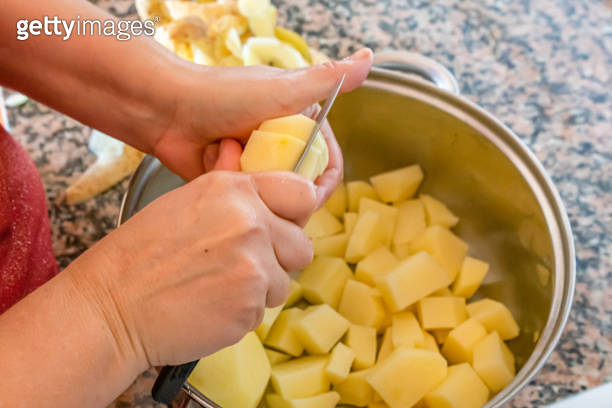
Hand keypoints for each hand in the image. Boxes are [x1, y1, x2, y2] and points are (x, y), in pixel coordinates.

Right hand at [66, 168, 315, 367]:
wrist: (111, 307)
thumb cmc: (139, 256)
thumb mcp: (186, 203)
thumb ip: (234, 196)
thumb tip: (267, 189)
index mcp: (234, 190)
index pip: (301, 193)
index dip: (296, 214)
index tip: (286, 225)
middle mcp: (251, 223)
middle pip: (302, 245)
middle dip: (281, 259)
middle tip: (245, 265)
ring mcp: (254, 266)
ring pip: (285, 282)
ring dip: (261, 289)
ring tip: (218, 287)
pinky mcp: (250, 306)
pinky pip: (263, 310)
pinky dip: (242, 313)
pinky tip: (211, 305)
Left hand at [151, 48, 372, 205]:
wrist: (165, 109)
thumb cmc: (223, 94)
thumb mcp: (284, 88)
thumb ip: (329, 78)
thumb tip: (371, 57)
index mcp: (298, 123)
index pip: (327, 164)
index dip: (322, 182)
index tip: (310, 194)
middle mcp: (280, 145)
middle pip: (300, 187)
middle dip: (283, 189)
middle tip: (261, 178)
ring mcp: (256, 164)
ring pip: (274, 199)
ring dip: (254, 183)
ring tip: (232, 159)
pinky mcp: (234, 181)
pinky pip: (247, 202)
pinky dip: (234, 187)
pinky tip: (217, 165)